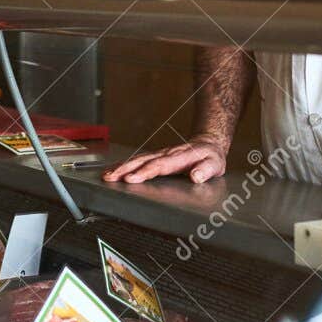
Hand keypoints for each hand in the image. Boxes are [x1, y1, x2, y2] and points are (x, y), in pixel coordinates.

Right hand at [102, 136, 228, 184]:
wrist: (207, 143)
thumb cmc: (211, 157)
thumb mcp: (215, 164)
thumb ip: (206, 170)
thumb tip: (196, 176)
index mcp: (179, 157)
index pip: (159, 165)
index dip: (144, 172)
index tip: (131, 178)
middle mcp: (167, 154)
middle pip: (143, 161)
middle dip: (125, 169)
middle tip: (111, 177)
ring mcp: (160, 154)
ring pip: (137, 159)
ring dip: (121, 167)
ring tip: (107, 176)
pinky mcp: (156, 157)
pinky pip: (138, 160)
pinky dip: (125, 165)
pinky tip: (114, 171)